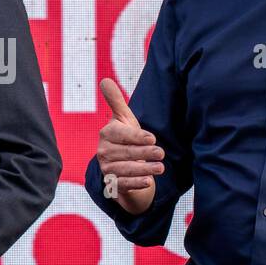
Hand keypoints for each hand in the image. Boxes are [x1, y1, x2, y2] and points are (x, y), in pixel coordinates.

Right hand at [96, 78, 165, 214]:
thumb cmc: (125, 137)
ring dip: (143, 169)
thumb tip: (104, 80)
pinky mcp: (112, 184)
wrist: (122, 162)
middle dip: (144, 153)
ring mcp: (107, 168)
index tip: (153, 138)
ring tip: (160, 168)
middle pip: (126, 153)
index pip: (122, 135)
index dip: (137, 136)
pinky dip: (136, 183)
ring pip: (126, 169)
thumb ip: (115, 101)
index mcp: (106, 133)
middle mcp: (103, 151)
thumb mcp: (123, 119)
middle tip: (161, 153)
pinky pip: (124, 184)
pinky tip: (148, 182)